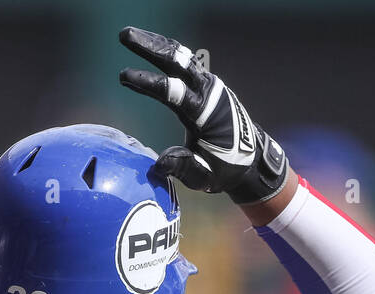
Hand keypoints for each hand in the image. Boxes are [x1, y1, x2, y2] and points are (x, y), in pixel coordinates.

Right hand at [119, 26, 288, 204]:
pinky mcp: (206, 84)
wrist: (250, 159)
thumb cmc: (224, 169)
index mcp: (206, 114)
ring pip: (181, 57)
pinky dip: (167, 51)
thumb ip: (183, 167)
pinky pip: (185, 62)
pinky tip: (151, 44)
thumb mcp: (204, 176)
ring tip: (131, 35)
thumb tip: (159, 164)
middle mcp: (208, 92)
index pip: (174, 92)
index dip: (148, 83)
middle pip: (178, 62)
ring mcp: (209, 85)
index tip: (124, 75)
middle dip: (150, 48)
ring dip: (156, 44)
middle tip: (124, 36)